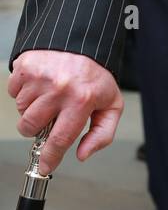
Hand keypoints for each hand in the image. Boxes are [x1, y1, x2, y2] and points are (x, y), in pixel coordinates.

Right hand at [8, 50, 122, 174]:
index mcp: (82, 100)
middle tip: (50, 115)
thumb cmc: (96, 75)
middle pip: (31, 127)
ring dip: (32, 108)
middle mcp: (60, 88)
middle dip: (37, 128)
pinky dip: (24, 91)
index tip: (45, 167)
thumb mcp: (111, 104)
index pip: (60, 139)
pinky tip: (40, 84)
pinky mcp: (26, 67)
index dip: (50, 158)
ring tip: (49, 95)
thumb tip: (82, 154)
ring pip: (22, 111)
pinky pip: (14, 91)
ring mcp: (40, 77)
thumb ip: (102, 134)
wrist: (83, 42)